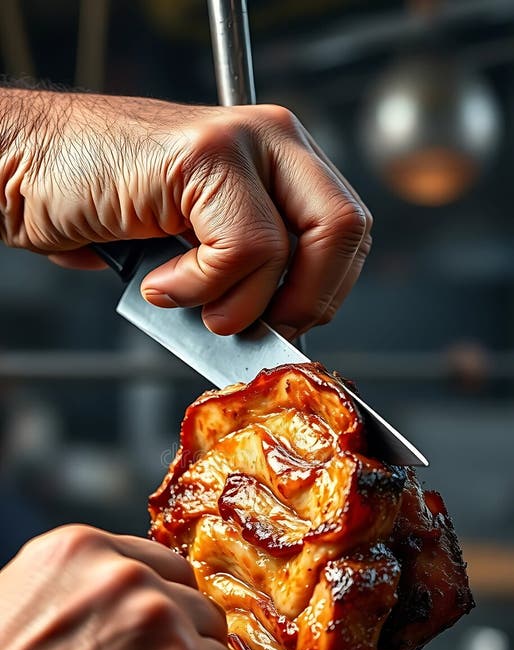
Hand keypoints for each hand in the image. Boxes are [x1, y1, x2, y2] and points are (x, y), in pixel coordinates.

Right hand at [0, 89, 371, 337]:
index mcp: (282, 162)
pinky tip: (159, 279)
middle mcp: (273, 141)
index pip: (348, 235)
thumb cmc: (103, 208)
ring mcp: (241, 141)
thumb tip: (277, 333)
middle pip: (347, 232)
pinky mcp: (204, 154)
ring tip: (183, 294)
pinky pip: (241, 249)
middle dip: (303, 302)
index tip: (279, 326)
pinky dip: (198, 287)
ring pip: (291, 248)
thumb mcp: (198, 252)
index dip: (321, 293)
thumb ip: (249, 279)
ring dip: (235, 302)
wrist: (24, 168)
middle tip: (248, 325)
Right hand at [0, 525, 240, 649]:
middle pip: (193, 600)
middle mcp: (124, 577)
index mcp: (79, 551)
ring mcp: (159, 624)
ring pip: (215, 643)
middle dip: (182, 647)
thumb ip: (82, 595)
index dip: (161, 611)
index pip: (157, 566)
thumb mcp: (21, 612)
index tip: (154, 646)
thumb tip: (133, 606)